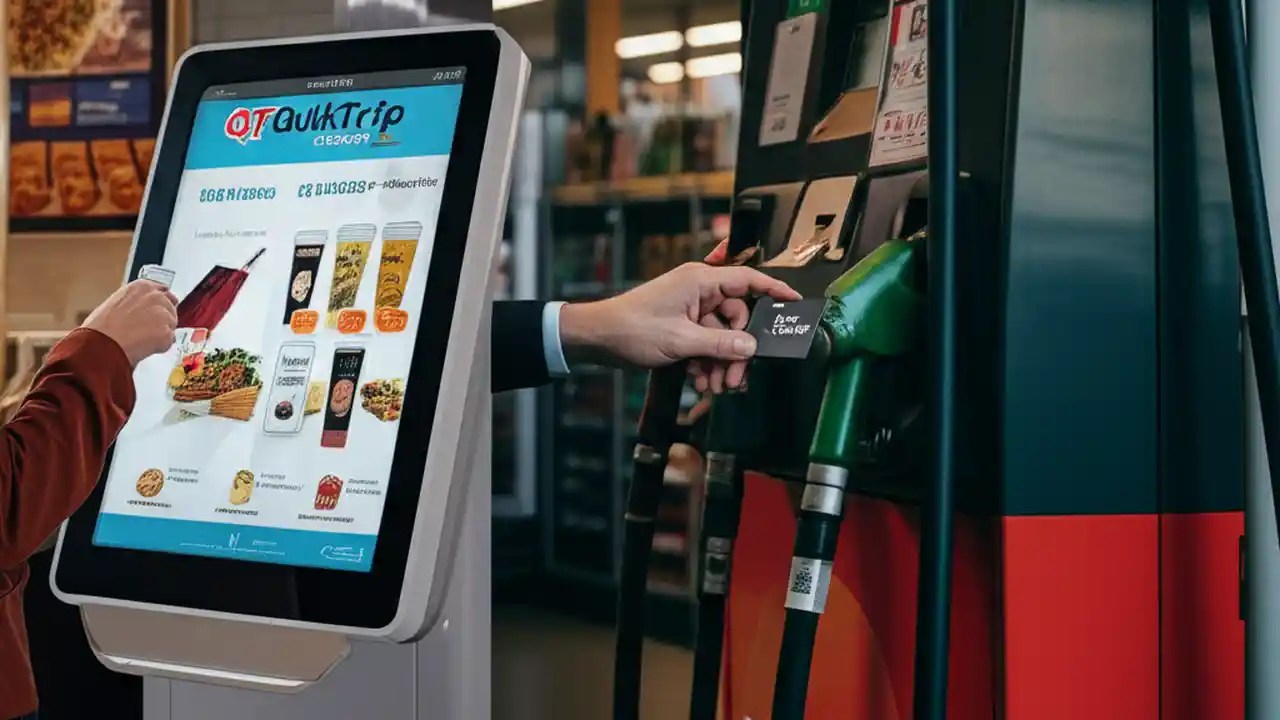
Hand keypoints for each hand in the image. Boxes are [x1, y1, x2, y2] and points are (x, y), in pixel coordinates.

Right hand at [82, 280, 178, 366]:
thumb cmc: (100, 327)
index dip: (162, 304)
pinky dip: (159, 347)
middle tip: (149, 331)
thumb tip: (143, 311)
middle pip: (171, 308)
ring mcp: (163, 314)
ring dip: (161, 334)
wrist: (100, 343)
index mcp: (142, 286)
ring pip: (171, 325)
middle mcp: (156, 296)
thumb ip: (135, 303)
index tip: (160, 311)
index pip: (163, 291)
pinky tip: (143, 347)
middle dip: (164, 319)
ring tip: (140, 339)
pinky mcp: (167, 332)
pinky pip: (168, 341)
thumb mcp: (116, 303)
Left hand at [559, 262, 798, 388]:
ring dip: (721, 362)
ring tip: (715, 387)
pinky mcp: (681, 325)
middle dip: (738, 349)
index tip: (795, 303)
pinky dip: (706, 362)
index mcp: (700, 281)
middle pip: (737, 317)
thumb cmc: (632, 329)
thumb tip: (752, 347)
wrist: (596, 339)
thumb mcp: (680, 340)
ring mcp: (689, 308)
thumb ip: (720, 344)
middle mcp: (698, 290)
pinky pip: (705, 342)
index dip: (774, 290)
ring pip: (722, 335)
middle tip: (735, 380)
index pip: (748, 280)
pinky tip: (700, 382)